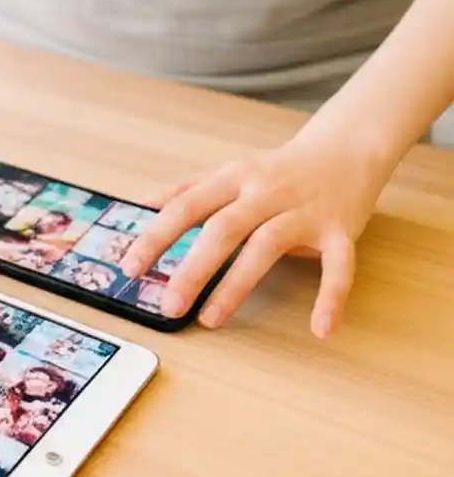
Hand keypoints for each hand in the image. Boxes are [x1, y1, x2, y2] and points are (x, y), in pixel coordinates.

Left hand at [120, 135, 389, 336]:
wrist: (347, 148)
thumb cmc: (278, 170)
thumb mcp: (229, 172)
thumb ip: (187, 191)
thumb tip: (139, 207)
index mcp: (233, 178)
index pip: (185, 207)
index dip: (156, 237)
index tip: (130, 267)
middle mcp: (266, 192)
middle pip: (223, 228)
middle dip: (192, 268)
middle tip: (168, 305)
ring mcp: (305, 211)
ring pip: (267, 246)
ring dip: (237, 286)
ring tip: (210, 319)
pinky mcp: (341, 230)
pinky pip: (339, 266)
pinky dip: (331, 297)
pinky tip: (320, 328)